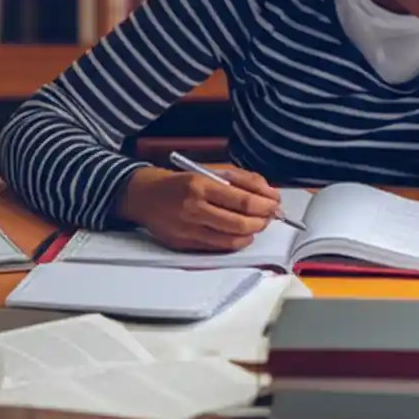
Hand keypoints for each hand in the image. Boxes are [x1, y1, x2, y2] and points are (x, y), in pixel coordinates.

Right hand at [115, 166, 280, 251]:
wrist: (143, 196)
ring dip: (252, 233)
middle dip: (262, 221)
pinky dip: (236, 242)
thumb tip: (269, 193)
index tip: (275, 203)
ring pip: (232, 239)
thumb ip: (242, 180)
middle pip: (241, 223)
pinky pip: (218, 248)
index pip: (243, 200)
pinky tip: (242, 234)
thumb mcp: (210, 170)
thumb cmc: (181, 181)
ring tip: (257, 224)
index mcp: (201, 185)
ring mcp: (188, 229)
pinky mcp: (184, 244)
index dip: (265, 205)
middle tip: (270, 215)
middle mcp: (193, 208)